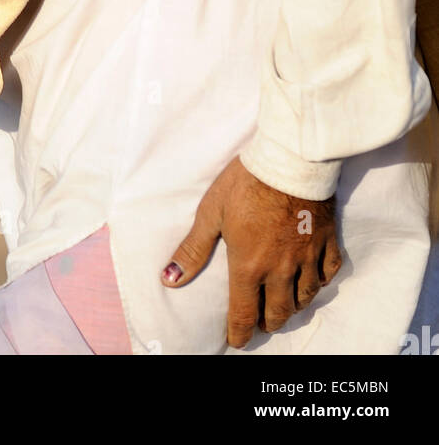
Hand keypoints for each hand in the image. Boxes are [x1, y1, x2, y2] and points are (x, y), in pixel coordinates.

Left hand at [160, 156, 343, 346]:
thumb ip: (193, 249)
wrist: (288, 159)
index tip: (236, 339)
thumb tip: (169, 279)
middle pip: (278, 311)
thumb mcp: (212, 212)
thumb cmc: (245, 183)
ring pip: (305, 297)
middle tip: (261, 321)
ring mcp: (307, 257)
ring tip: (284, 303)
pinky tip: (313, 279)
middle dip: (267, 322)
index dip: (239, 332)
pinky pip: (328, 273)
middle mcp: (281, 269)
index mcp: (249, 265)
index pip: (243, 313)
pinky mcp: (327, 240)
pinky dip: (320, 282)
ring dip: (293, 305)